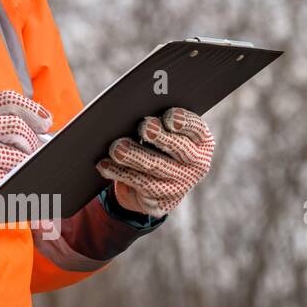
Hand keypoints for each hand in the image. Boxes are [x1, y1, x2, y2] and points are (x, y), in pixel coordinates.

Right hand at [0, 90, 52, 236]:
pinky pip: (7, 182)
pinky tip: (10, 186)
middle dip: (32, 143)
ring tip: (19, 172)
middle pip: (17, 128)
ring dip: (24, 168)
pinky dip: (14, 184)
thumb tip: (43, 132)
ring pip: (16, 158)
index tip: (45, 122)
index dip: (32, 109)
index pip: (8, 100)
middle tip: (35, 154)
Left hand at [96, 107, 214, 216]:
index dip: (185, 122)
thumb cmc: (154, 147)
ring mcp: (183, 184)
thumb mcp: (159, 132)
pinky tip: (105, 165)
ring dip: (135, 156)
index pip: (197, 128)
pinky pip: (141, 184)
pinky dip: (120, 172)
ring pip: (157, 167)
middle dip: (160, 137)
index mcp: (201, 141)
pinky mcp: (164, 200)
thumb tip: (131, 106)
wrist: (152, 187)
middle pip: (179, 148)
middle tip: (144, 127)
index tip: (170, 117)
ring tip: (116, 148)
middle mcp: (197, 163)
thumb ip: (153, 119)